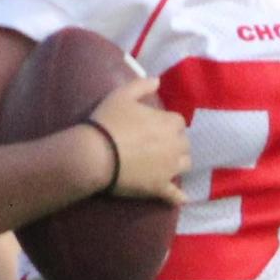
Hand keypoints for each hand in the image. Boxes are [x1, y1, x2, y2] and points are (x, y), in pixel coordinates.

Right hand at [87, 78, 189, 203]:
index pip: (178, 122)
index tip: (155, 127)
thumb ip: (142, 85)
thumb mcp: (122, 95)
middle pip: (184, 144)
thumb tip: (158, 80)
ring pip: (184, 166)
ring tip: (165, 166)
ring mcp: (169, 168)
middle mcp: (176, 146)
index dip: (167, 124)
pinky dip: (178, 197)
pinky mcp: (159, 187)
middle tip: (158, 146)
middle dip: (175, 144)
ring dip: (177, 164)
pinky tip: (181, 199)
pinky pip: (174, 195)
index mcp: (170, 123)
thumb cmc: (108, 122)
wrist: (95, 155)